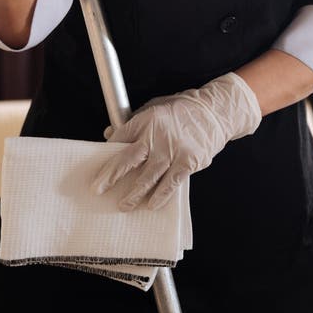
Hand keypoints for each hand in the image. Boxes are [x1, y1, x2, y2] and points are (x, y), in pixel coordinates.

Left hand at [91, 72, 260, 210]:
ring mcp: (173, 150)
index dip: (108, 155)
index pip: (120, 139)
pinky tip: (151, 205)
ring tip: (123, 205)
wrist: (213, 111)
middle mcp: (157, 135)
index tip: (99, 169)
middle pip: (128, 159)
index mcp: (146, 120)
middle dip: (111, 176)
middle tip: (98, 189)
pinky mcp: (188, 161)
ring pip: (148, 176)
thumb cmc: (182, 110)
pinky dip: (161, 196)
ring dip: (134, 194)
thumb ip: (133, 122)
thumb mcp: (154, 107)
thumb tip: (109, 134)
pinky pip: (171, 183)